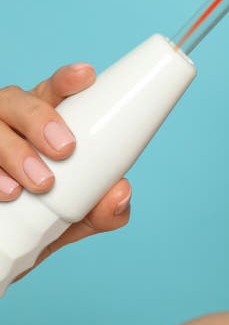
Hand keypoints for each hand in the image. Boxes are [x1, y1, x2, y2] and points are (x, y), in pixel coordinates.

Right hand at [0, 62, 131, 283]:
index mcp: (42, 122)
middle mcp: (9, 123)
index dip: (67, 80)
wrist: (8, 249)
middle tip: (65, 149)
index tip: (87, 75)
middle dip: (40, 119)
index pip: (53, 91)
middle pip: (16, 100)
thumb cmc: (45, 222)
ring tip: (41, 182)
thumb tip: (121, 194)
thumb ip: (102, 208)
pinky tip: (8, 191)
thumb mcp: (78, 216)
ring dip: (16, 152)